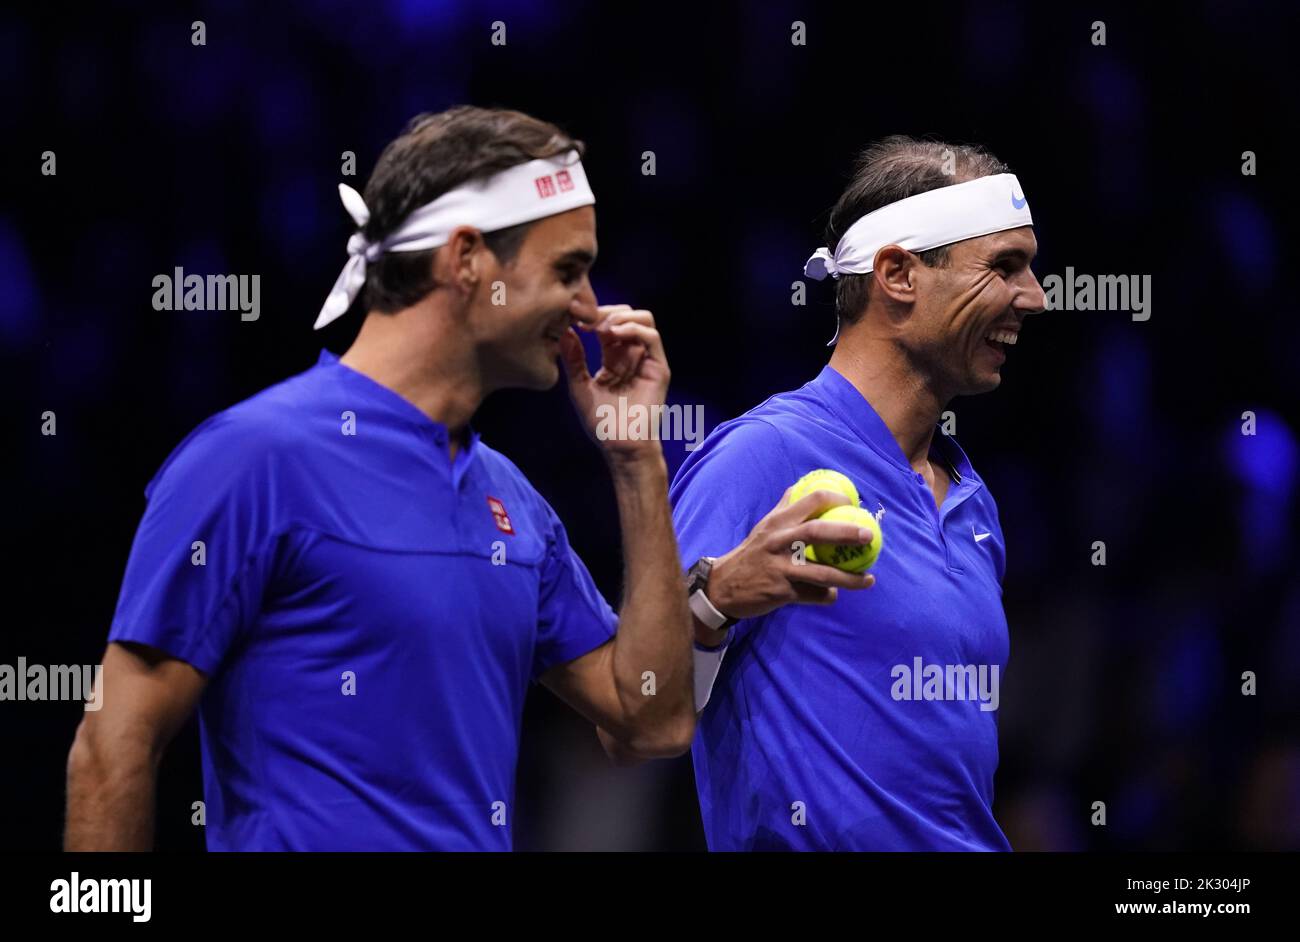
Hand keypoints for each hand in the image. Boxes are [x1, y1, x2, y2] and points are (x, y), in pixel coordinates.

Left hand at [559, 300, 670, 458]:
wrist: (619, 445)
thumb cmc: (601, 423)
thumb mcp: (579, 387)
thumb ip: (573, 360)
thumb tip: (564, 331)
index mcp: (614, 358)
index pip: (608, 325)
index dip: (593, 318)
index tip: (574, 320)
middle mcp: (633, 356)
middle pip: (627, 316)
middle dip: (606, 312)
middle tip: (588, 321)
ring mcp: (647, 360)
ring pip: (643, 320)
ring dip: (621, 318)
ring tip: (602, 328)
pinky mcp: (659, 368)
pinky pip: (652, 337)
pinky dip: (634, 329)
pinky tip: (615, 335)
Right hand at [706, 488, 875, 619]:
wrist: (722, 587)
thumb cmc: (751, 554)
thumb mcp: (763, 527)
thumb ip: (783, 508)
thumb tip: (799, 487)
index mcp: (777, 522)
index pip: (810, 500)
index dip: (835, 498)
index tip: (852, 502)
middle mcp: (778, 542)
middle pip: (818, 532)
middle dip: (847, 532)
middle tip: (869, 536)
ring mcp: (780, 568)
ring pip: (822, 573)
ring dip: (849, 578)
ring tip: (868, 579)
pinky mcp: (781, 592)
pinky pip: (813, 595)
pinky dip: (827, 596)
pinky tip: (833, 595)